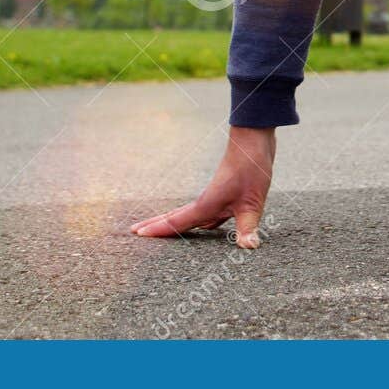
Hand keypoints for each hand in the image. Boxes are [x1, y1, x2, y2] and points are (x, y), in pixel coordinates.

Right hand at [129, 126, 275, 248]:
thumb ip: (248, 226)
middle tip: (135, 231)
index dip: (158, 229)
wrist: (254, 141)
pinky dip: (198, 221)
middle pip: (175, 216)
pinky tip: (205, 226)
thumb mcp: (252, 202)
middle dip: (156, 224)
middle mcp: (206, 202)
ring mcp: (214, 197)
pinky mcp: (225, 194)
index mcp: (206, 205)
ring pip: (189, 214)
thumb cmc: (250, 168)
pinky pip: (205, 212)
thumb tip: (248, 247)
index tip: (137, 234)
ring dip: (173, 221)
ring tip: (160, 228)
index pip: (177, 222)